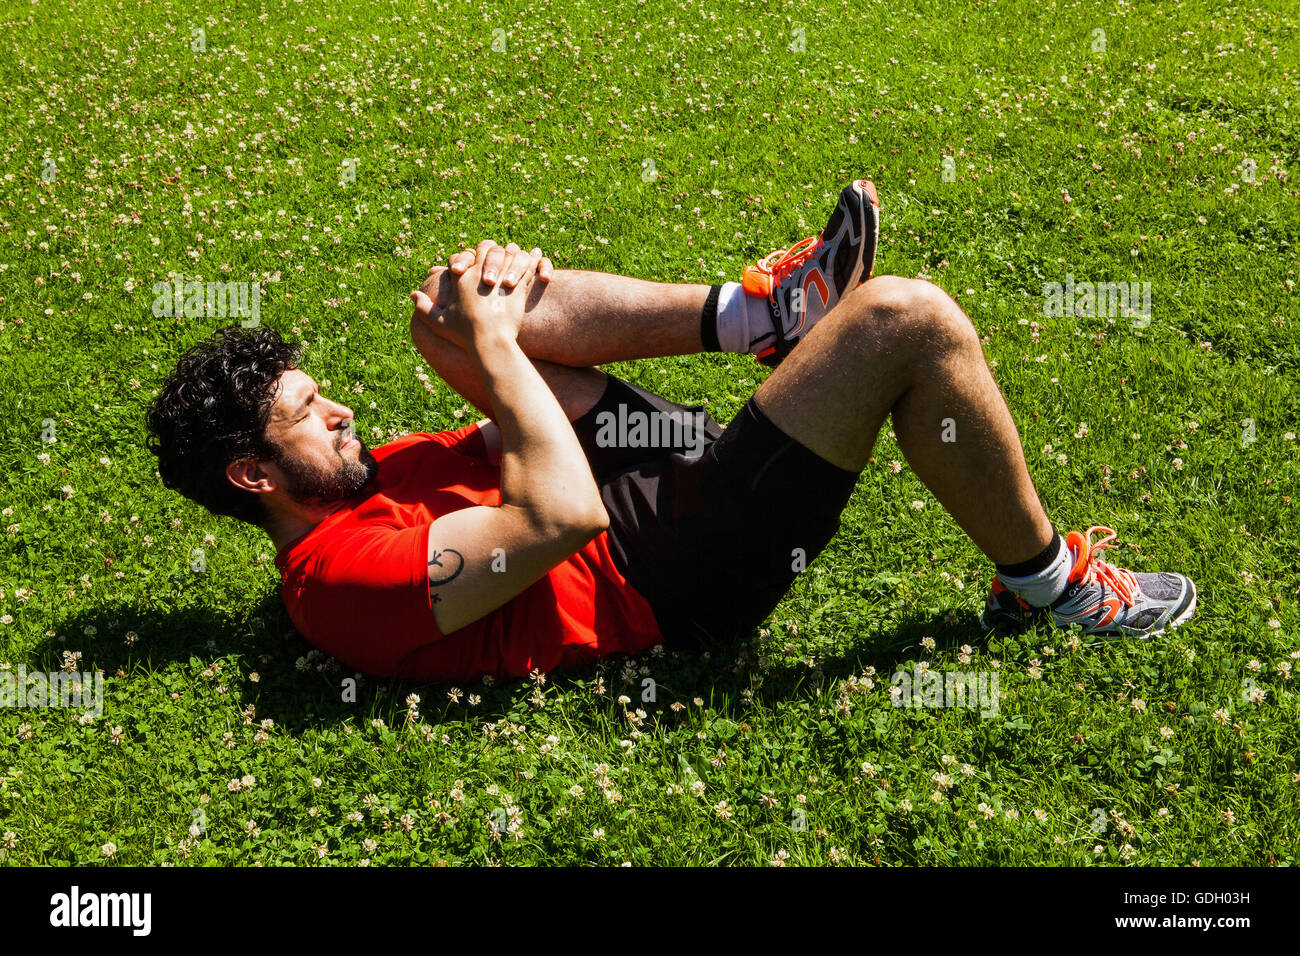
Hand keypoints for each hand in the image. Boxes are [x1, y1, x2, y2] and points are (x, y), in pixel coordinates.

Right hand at [411, 241, 541, 348]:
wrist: (489, 342)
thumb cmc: (463, 334)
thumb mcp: (438, 322)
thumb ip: (424, 307)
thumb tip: (413, 295)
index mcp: (462, 278)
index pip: (464, 255)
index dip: (467, 257)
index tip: (472, 263)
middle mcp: (481, 273)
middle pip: (488, 248)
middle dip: (492, 251)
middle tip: (496, 256)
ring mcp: (501, 277)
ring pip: (510, 253)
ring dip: (514, 253)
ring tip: (517, 255)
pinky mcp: (518, 286)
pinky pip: (528, 265)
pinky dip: (533, 260)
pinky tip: (538, 256)